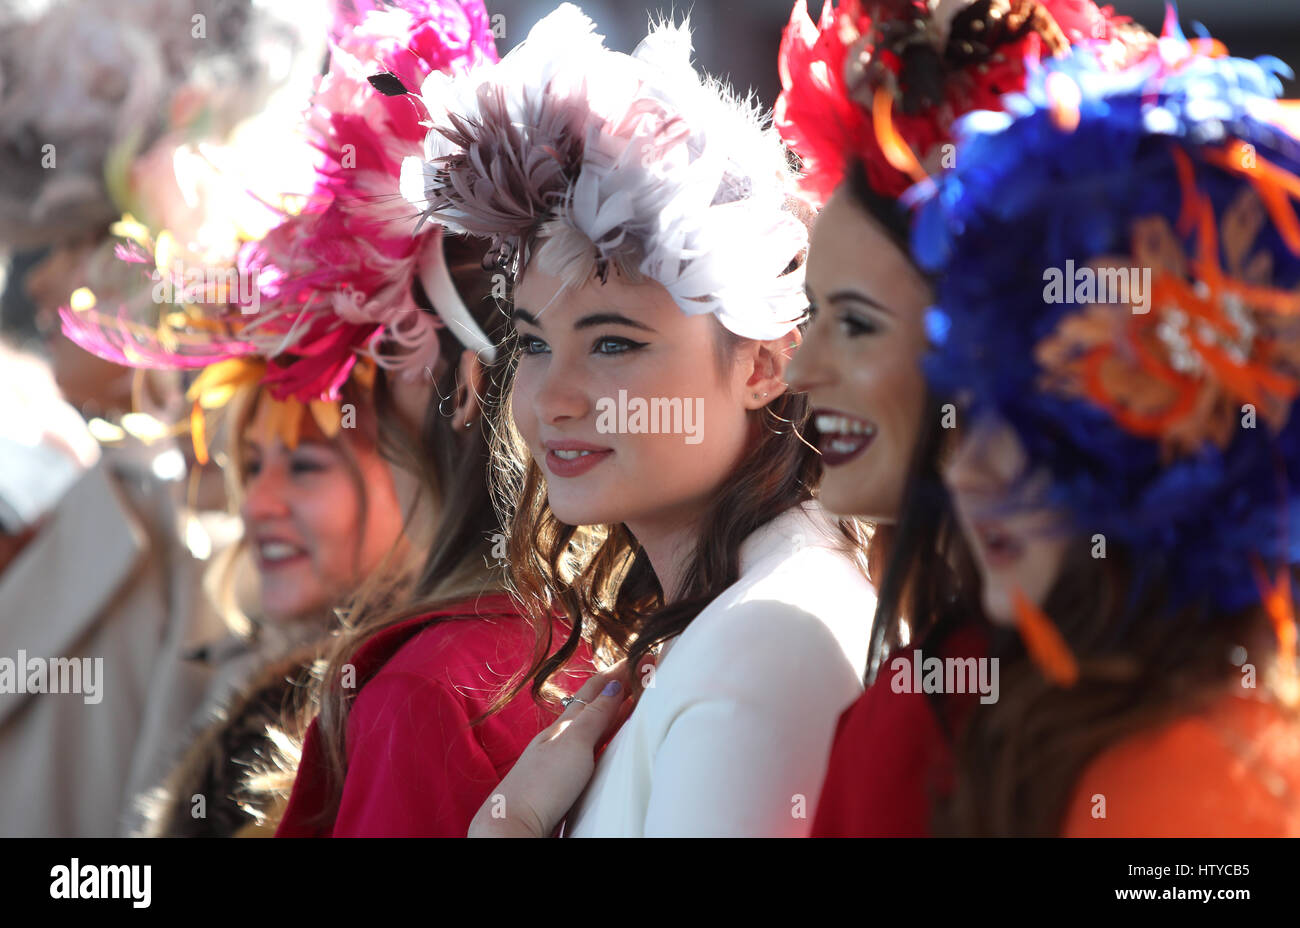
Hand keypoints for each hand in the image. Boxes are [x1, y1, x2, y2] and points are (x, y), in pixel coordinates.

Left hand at [468, 662, 632, 837]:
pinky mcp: (562, 779)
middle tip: (639, 670)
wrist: (514, 825)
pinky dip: (605, 733)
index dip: (617, 672)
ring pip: (591, 724)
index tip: (640, 655)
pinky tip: (609, 738)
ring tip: (631, 698)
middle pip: (592, 704)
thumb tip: (614, 685)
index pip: (594, 689)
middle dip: (615, 686)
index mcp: (564, 725)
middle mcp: (561, 737)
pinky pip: (591, 746)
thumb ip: (595, 716)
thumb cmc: (542, 784)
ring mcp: (560, 758)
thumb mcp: (574, 744)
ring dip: (612, 709)